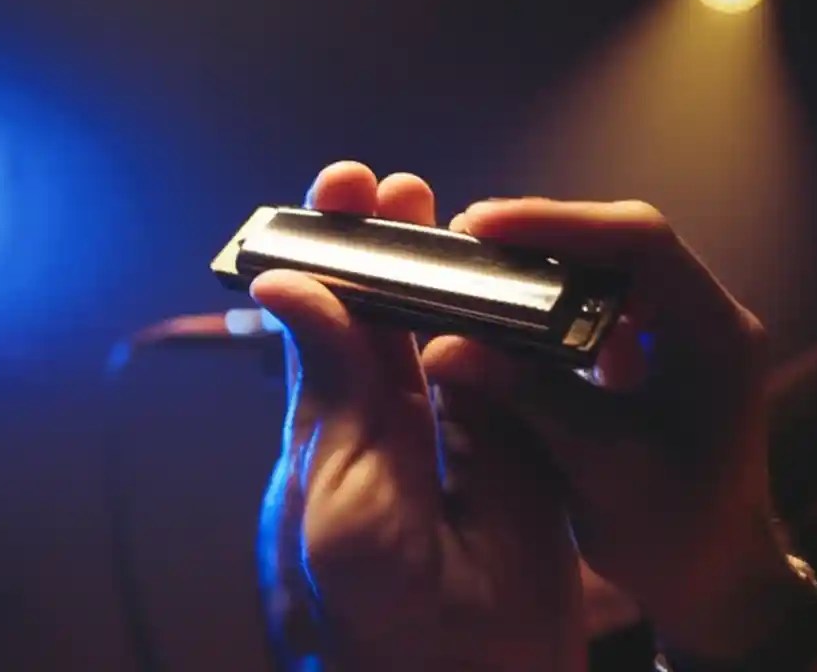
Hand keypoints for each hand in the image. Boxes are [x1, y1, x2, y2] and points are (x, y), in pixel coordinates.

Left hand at [253, 162, 585, 670]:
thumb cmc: (383, 628)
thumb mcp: (345, 509)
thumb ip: (330, 398)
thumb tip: (291, 291)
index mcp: (333, 436)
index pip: (327, 323)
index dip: (333, 255)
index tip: (341, 192)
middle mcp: (390, 430)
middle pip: (387, 318)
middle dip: (392, 248)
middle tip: (398, 187)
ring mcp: (456, 442)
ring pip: (452, 338)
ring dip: (456, 276)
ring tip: (461, 217)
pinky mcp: (518, 460)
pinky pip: (515, 380)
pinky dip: (518, 329)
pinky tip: (525, 286)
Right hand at [421, 197, 789, 659]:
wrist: (716, 582)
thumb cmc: (678, 535)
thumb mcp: (603, 469)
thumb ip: (531, 398)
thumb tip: (443, 347)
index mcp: (716, 334)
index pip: (643, 242)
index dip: (561, 222)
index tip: (484, 224)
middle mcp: (705, 317)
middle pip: (623, 242)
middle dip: (544, 235)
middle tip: (465, 240)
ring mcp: (681, 332)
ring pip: (608, 266)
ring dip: (544, 263)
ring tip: (474, 267)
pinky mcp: (655, 353)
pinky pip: (600, 301)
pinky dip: (549, 300)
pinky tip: (504, 313)